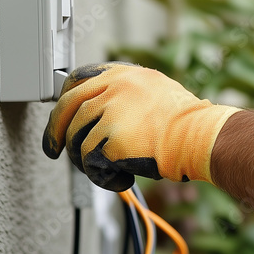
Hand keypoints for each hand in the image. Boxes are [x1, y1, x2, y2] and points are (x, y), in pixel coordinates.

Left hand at [42, 62, 241, 190]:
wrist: (201, 137)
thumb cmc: (186, 121)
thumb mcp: (154, 91)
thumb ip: (125, 94)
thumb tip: (96, 108)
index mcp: (123, 74)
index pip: (77, 80)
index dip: (64, 100)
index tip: (60, 115)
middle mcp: (113, 89)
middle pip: (68, 108)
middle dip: (55, 132)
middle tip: (53, 150)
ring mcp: (110, 113)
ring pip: (77, 140)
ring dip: (84, 161)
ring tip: (108, 169)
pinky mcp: (110, 140)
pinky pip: (91, 163)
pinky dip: (102, 177)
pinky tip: (122, 178)